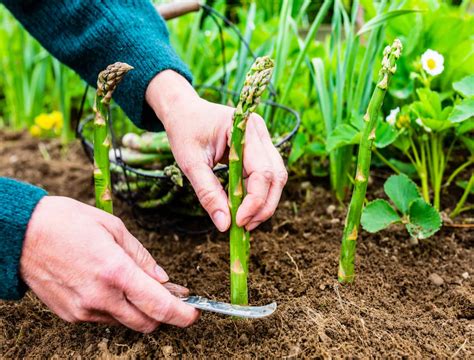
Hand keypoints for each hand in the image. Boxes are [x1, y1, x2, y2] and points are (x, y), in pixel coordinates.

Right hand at [21, 196, 199, 331]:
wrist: (22, 235)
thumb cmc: (69, 223)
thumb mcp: (114, 228)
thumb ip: (141, 257)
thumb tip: (163, 279)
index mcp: (115, 271)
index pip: (159, 305)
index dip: (182, 314)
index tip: (193, 313)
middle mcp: (101, 297)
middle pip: (146, 323)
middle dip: (162, 314)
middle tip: (167, 296)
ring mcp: (84, 310)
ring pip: (125, 322)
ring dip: (137, 309)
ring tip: (132, 284)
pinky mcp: (71, 316)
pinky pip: (104, 319)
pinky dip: (115, 308)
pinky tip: (108, 286)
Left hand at [146, 71, 287, 231]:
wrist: (184, 111)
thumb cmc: (185, 130)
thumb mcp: (190, 162)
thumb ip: (208, 192)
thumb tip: (225, 225)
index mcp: (245, 128)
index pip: (262, 171)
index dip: (254, 201)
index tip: (238, 222)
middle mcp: (260, 133)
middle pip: (276, 176)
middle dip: (263, 206)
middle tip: (244, 227)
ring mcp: (263, 141)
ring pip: (275, 179)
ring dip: (263, 203)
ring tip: (243, 222)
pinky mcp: (259, 151)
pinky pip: (265, 177)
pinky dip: (257, 195)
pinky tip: (242, 209)